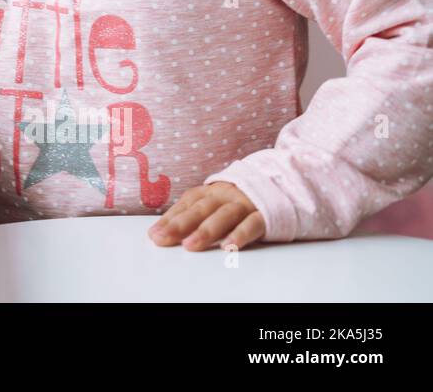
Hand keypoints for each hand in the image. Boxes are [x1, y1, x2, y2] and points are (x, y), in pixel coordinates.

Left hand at [148, 181, 265, 250]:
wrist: (281, 188)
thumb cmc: (238, 202)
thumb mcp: (215, 203)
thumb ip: (193, 214)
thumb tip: (162, 232)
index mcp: (211, 191)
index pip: (186, 204)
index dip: (170, 218)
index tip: (154, 234)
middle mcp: (225, 195)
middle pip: (201, 208)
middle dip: (181, 224)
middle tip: (163, 238)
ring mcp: (246, 203)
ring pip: (224, 215)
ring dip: (206, 230)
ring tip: (190, 245)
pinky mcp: (265, 214)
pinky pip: (252, 224)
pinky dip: (240, 235)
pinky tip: (228, 247)